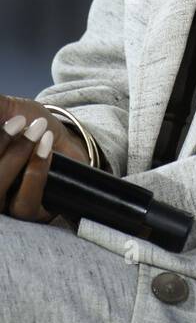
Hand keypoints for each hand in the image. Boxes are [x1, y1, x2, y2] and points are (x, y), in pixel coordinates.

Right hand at [0, 94, 90, 223]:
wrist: (63, 137)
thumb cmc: (29, 123)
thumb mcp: (8, 109)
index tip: (12, 119)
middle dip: (2, 146)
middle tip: (21, 121)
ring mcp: (5, 204)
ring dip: (17, 159)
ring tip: (37, 132)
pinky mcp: (29, 213)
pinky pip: (25, 204)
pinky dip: (35, 173)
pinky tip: (46, 149)